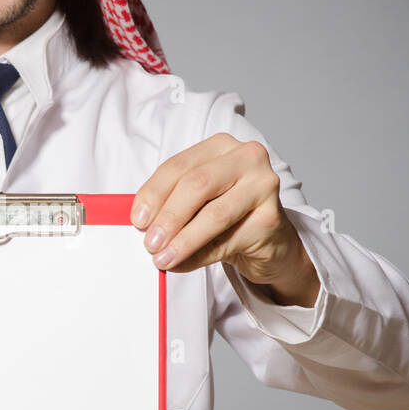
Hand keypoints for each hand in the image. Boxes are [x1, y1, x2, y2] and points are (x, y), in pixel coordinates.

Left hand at [130, 134, 319, 306]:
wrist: (269, 240)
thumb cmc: (229, 214)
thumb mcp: (198, 201)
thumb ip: (172, 202)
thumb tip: (143, 222)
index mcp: (221, 146)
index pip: (179, 166)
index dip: (154, 193)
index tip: (137, 219)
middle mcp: (247, 158)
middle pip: (197, 185)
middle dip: (168, 217)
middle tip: (150, 243)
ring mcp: (263, 186)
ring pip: (214, 215)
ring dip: (183, 241)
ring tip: (162, 258)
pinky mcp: (270, 218)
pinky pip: (227, 241)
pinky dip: (200, 256)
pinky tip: (183, 264)